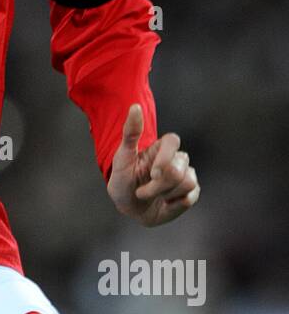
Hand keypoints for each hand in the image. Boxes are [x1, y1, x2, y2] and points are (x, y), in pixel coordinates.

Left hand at [107, 103, 199, 226]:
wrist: (128, 206)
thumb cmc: (123, 180)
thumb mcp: (122, 158)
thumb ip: (130, 132)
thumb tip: (135, 106)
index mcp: (161, 148)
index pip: (173, 141)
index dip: (165, 158)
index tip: (152, 174)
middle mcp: (176, 159)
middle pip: (179, 169)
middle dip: (158, 186)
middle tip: (142, 191)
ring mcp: (186, 176)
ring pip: (188, 183)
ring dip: (164, 195)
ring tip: (152, 196)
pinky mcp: (190, 194)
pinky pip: (190, 198)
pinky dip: (173, 205)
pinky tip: (164, 203)